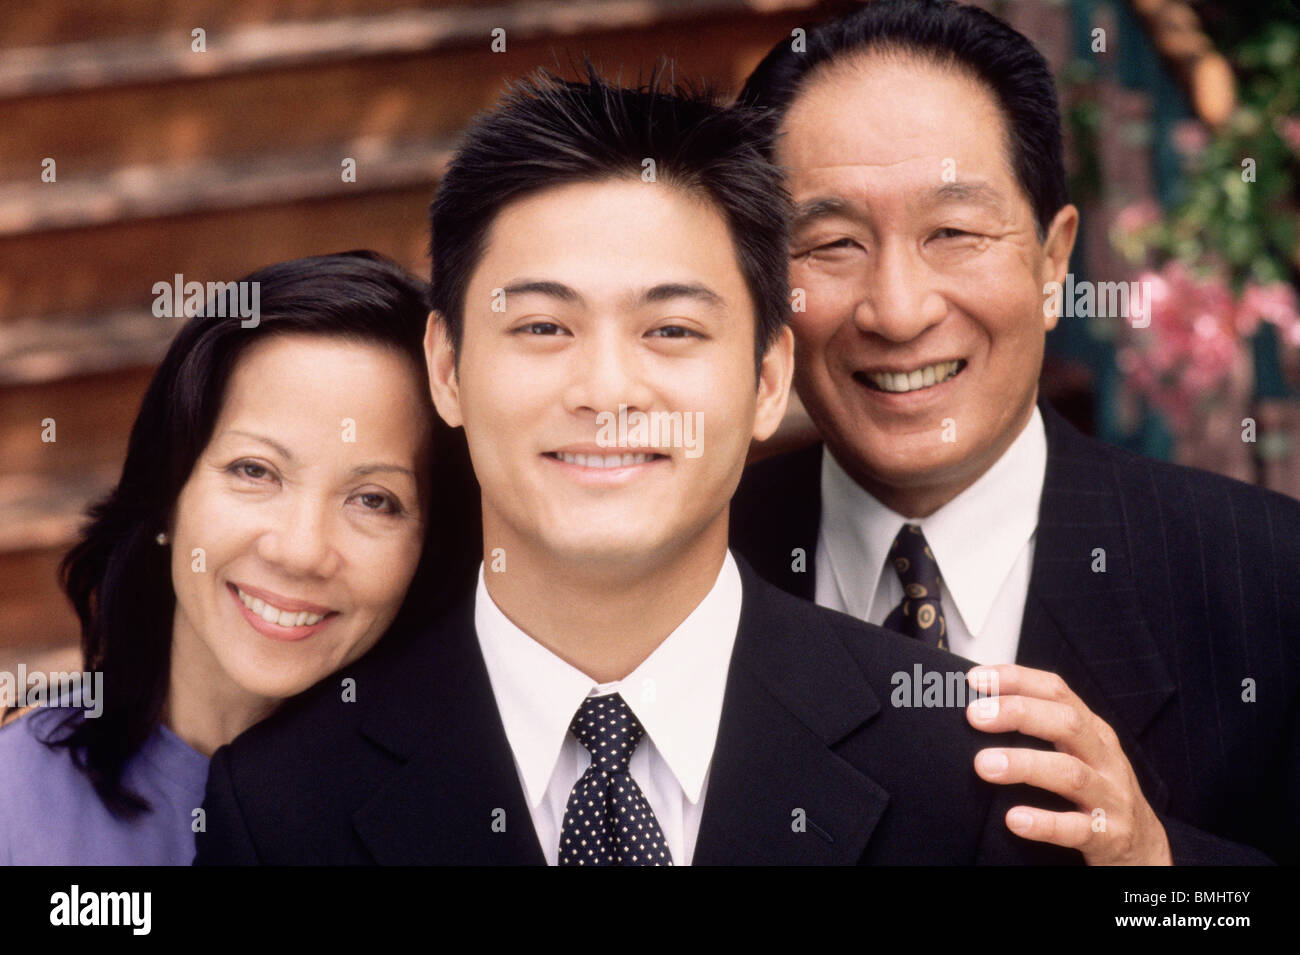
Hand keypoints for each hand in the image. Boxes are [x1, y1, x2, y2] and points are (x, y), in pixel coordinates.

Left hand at [965, 664, 1170, 864]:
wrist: (1145, 846)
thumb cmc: (1098, 791)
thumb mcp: (1078, 753)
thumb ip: (1042, 729)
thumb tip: (979, 706)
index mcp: (1093, 731)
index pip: (1057, 692)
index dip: (1017, 680)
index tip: (976, 678)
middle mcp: (1104, 758)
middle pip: (1067, 724)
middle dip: (1019, 714)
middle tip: (974, 715)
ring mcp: (1110, 797)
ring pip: (1071, 773)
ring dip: (1025, 765)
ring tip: (983, 764)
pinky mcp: (1110, 836)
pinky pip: (1078, 828)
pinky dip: (1045, 823)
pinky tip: (1014, 819)